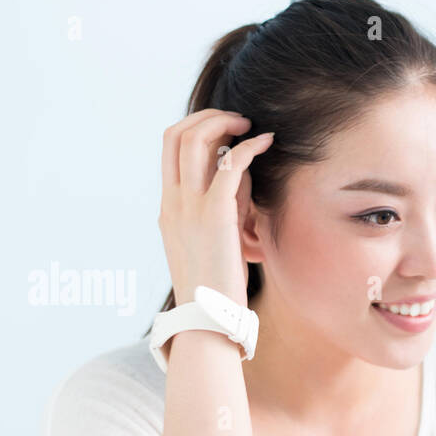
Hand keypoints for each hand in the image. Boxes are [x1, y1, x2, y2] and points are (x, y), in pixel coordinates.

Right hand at [158, 108, 274, 307]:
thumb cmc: (218, 286)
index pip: (168, 149)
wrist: (208, 319)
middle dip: (207, 117)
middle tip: (238, 120)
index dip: (194, 128)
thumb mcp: (214, 240)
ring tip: (250, 126)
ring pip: (196, 141)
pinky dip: (249, 147)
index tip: (223, 131)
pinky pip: (230, 165)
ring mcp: (189, 207)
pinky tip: (267, 143)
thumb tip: (242, 172)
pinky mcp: (215, 215)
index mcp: (168, 208)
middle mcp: (173, 202)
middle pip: (175, 135)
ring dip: (224, 124)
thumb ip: (224, 204)